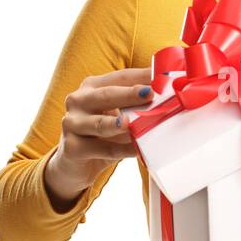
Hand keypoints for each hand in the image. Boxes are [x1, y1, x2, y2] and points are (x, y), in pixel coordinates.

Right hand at [44, 66, 154, 211]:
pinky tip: (136, 150)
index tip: (162, 76)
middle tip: (150, 93)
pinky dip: (121, 150)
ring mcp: (72, 124)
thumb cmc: (101, 136)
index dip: (141, 76)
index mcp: (91, 87)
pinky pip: (102, 149)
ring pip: (100, 124)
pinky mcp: (72, 148)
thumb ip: (136, 106)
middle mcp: (78, 101)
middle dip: (129, 94)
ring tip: (131, 123)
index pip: (119, 77)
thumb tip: (168, 97)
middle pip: (106, 95)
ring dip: (117, 124)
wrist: (74, 164)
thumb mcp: (117, 116)